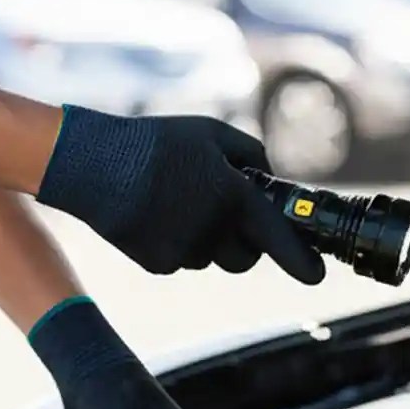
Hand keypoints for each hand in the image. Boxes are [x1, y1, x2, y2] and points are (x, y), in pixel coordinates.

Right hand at [35, 105, 324, 282]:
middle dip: (243, 244)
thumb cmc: (155, 143)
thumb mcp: (210, 134)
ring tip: (174, 203)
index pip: (276, 235)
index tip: (316, 274)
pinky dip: (175, 244)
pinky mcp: (159, 264)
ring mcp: (184, 251)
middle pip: (245, 258)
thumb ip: (250, 156)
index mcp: (232, 194)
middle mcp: (212, 229)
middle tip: (225, 218)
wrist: (93, 165)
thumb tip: (268, 176)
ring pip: (210, 258)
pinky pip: (181, 261)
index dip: (300, 259)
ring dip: (205, 240)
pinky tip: (154, 215)